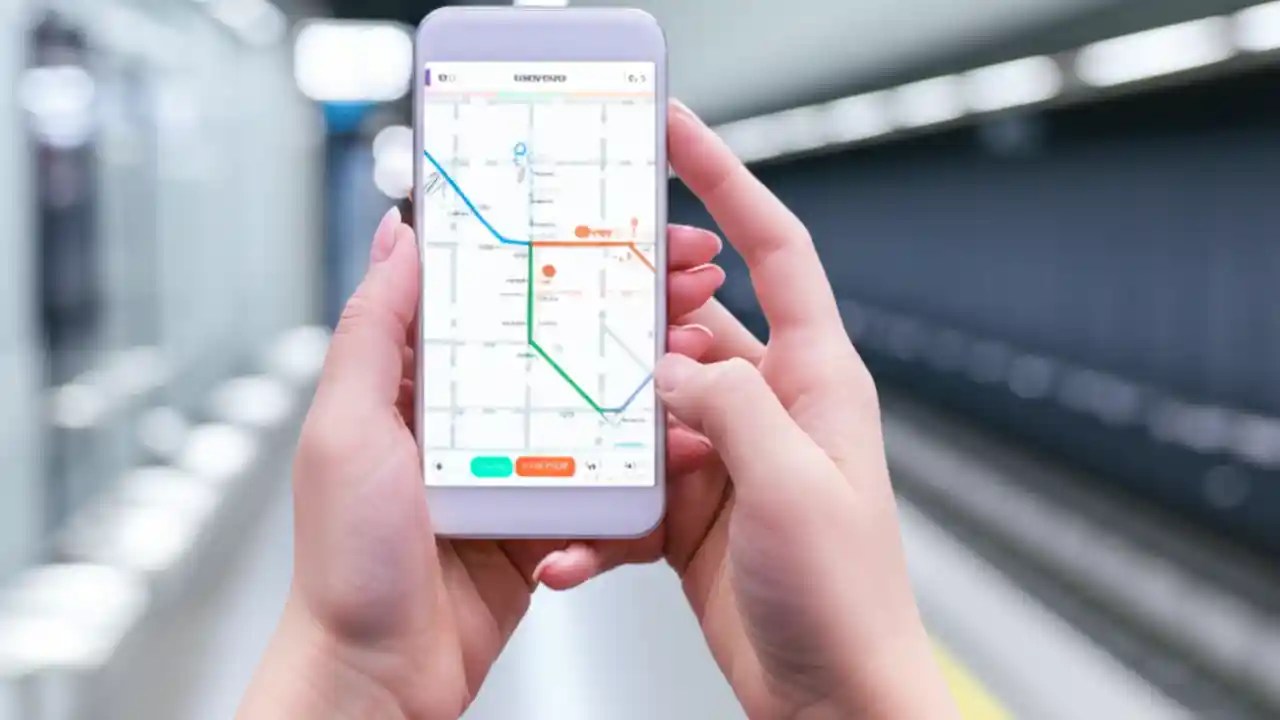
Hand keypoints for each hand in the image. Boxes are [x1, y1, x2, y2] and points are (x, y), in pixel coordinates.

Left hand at [237, 207, 725, 718]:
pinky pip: (607, 473)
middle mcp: (472, 414)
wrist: (379, 674)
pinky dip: (652, 451)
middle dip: (631, 297)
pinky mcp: (545, 513)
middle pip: (563, 334)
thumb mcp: (346, 425)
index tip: (613, 221)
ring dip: (653, 364)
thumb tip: (398, 236)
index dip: (557, 248)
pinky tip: (688, 433)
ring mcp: (514, 464)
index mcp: (420, 380)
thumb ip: (373, 329)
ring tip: (701, 339)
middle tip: (689, 271)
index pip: (497, 290)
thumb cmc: (347, 560)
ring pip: (596, 397)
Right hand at [536, 101, 958, 718]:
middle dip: (632, 316)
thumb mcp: (792, 487)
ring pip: (649, 405)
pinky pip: (634, 484)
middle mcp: (771, 410)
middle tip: (572, 300)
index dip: (728, 182)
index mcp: (815, 382)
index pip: (776, 252)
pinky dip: (600, 508)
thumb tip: (672, 363)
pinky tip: (578, 542)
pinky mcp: (694, 512)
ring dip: (604, 427)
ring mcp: (730, 461)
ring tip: (563, 445)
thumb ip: (730, 406)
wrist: (833, 701)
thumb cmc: (845, 603)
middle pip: (692, 326)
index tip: (678, 135)